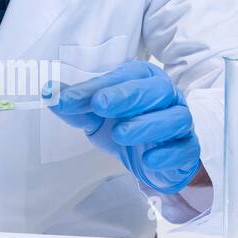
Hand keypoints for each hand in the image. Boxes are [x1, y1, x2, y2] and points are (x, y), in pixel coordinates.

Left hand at [44, 60, 201, 193]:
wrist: (151, 157)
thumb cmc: (126, 125)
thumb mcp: (96, 115)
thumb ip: (76, 104)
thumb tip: (50, 93)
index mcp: (144, 80)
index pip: (124, 77)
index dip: (97, 86)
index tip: (71, 98)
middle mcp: (167, 97)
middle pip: (156, 90)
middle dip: (128, 96)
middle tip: (100, 105)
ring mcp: (180, 122)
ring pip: (174, 118)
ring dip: (147, 125)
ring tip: (120, 134)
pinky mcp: (188, 149)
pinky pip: (185, 149)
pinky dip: (168, 154)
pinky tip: (148, 160)